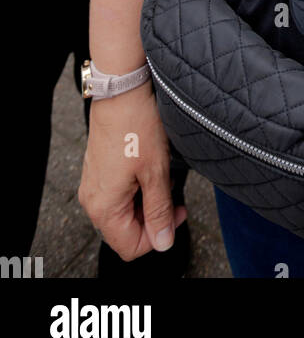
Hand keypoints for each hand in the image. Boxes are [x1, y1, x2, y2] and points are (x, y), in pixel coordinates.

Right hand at [78, 83, 185, 260]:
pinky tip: (150, 169)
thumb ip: (159, 211)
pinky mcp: (97, 172)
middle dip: (154, 219)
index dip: (157, 237)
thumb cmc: (137, 127)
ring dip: (147, 202)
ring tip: (162, 178)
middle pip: (126, 231)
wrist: (121, 91)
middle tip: (174, 196)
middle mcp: (92, 201)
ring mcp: (93, 186)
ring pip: (124, 213)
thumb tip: (162, 243)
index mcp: (104, 207)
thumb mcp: (156, 172)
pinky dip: (137, 189)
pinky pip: (118, 195)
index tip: (177, 212)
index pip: (130, 247)